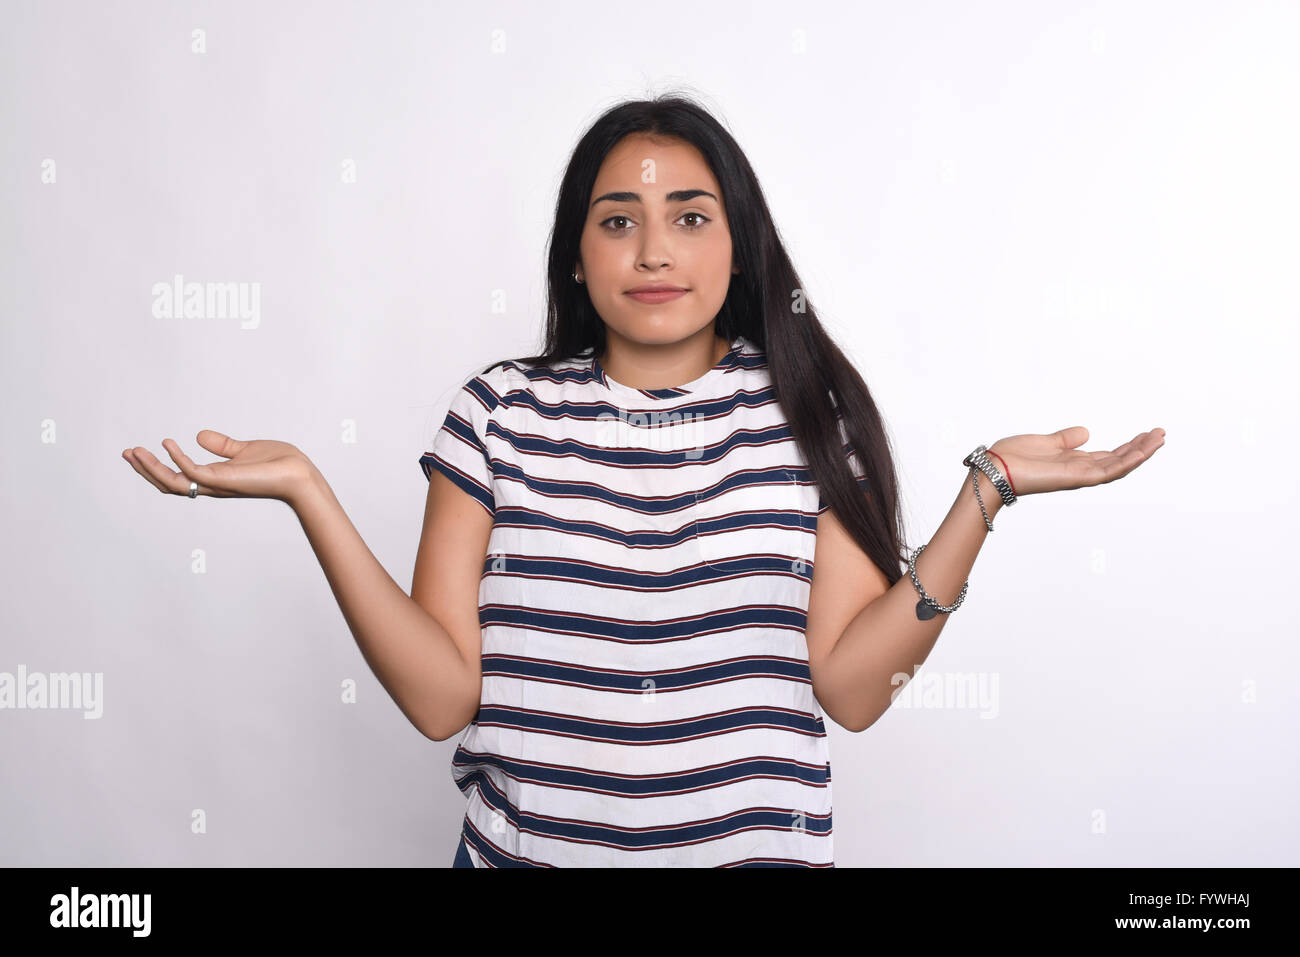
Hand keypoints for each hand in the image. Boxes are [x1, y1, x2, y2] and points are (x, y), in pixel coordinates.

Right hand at [122, 431, 316, 505]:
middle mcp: (212, 485)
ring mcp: (217, 484)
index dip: (156, 466)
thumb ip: (221, 445)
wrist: (300, 474)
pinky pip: (193, 472)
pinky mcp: (225, 480)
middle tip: (126, 453)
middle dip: (145, 469)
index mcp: (215, 478)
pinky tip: (168, 443)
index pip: (178, 477)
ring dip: (152, 468)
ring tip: (135, 451)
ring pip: (174, 483)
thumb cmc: (279, 464)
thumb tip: (199, 436)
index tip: (138, 451)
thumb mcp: (244, 449)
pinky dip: (178, 458)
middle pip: (168, 483)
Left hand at [987, 426, 1164, 496]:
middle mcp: (1080, 471)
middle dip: (1141, 448)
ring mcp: (1080, 476)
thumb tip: (1085, 432)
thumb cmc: (1012, 458)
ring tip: (1160, 438)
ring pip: (1119, 466)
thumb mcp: (1046, 442)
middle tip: (1161, 433)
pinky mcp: (1077, 479)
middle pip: (1119, 461)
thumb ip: (1066, 439)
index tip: (1146, 434)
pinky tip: (1141, 451)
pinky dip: (1126, 462)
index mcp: (1074, 462)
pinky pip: (1108, 472)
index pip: (1108, 456)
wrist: (995, 469)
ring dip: (1141, 453)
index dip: (1128, 446)